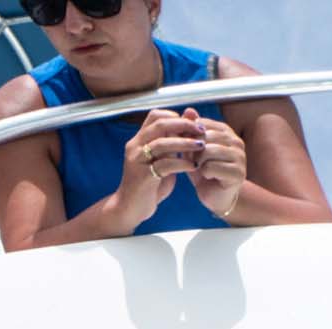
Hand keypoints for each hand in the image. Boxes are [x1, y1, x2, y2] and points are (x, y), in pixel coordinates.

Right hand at [110, 109, 204, 230]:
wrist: (130, 209)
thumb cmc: (148, 185)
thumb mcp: (160, 161)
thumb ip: (171, 146)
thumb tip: (189, 128)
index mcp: (139, 140)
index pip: (155, 115)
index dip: (175, 116)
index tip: (192, 124)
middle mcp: (135, 147)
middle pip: (160, 124)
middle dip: (183, 125)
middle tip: (201, 130)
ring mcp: (137, 161)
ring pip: (162, 143)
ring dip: (185, 143)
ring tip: (201, 146)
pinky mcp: (142, 176)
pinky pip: (165, 164)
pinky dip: (182, 163)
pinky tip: (193, 166)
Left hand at [183, 110, 246, 219]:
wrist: (216, 197)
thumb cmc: (205, 173)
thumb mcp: (193, 151)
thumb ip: (190, 132)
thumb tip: (188, 110)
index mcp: (226, 132)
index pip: (203, 124)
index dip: (189, 136)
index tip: (186, 148)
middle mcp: (236, 142)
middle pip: (205, 136)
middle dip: (192, 150)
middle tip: (193, 161)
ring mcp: (240, 157)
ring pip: (208, 151)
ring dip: (198, 162)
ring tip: (200, 168)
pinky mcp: (238, 173)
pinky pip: (212, 167)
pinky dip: (204, 173)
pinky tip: (208, 176)